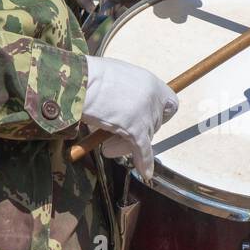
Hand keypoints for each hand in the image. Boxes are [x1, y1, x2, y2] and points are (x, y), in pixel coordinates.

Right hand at [81, 55, 178, 181]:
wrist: (78, 82)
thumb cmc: (90, 77)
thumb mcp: (118, 76)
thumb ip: (130, 91)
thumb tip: (128, 106)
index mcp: (151, 82)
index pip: (170, 104)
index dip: (160, 114)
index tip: (147, 118)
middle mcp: (152, 98)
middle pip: (155, 125)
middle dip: (138, 132)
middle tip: (116, 136)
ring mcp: (145, 114)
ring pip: (145, 138)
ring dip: (127, 145)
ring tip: (108, 147)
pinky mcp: (135, 130)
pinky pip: (143, 150)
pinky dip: (143, 163)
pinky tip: (145, 173)